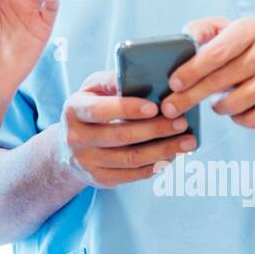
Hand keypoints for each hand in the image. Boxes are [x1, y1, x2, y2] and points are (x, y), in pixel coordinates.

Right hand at [55, 71, 195, 187]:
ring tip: (187, 141)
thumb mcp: (93, 89)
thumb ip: (113, 80)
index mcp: (74, 110)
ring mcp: (87, 162)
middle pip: (121, 136)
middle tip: (181, 122)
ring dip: (163, 150)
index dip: (128, 109)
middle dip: (155, 129)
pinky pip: (133, 175)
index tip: (155, 106)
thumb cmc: (89, 109)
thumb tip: (144, 74)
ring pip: (131, 159)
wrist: (67, 148)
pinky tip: (172, 154)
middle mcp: (76, 138)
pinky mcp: (99, 179)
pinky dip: (156, 165)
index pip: (100, 110)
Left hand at [161, 17, 254, 127]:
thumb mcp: (232, 30)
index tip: (174, 84)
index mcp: (250, 29)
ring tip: (218, 102)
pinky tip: (238, 110)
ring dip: (219, 107)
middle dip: (190, 97)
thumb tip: (184, 39)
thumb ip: (204, 29)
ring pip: (234, 104)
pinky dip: (239, 118)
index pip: (214, 53)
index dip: (191, 71)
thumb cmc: (254, 49)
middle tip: (171, 108)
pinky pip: (252, 120)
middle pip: (219, 82)